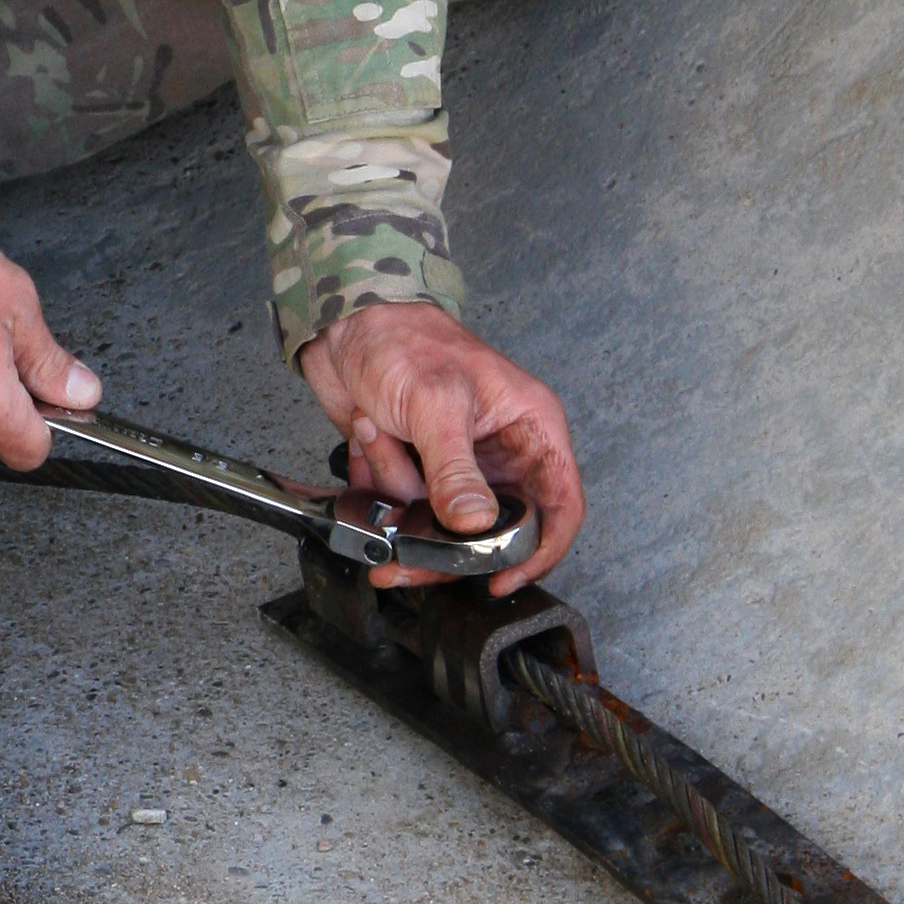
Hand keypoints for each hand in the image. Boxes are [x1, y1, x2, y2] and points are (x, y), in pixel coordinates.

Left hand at [297, 299, 581, 593]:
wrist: (344, 324)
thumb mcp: (435, 403)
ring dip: (395, 488)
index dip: (539, 552)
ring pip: (439, 523)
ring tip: (376, 436)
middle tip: (406, 550)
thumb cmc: (403, 338)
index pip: (560, 506)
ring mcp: (459, 465)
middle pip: (492, 531)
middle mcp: (501, 453)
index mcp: (530, 428)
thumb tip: (476, 526)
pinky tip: (367, 437)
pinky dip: (376, 480)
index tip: (501, 578)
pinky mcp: (419, 471)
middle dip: (443, 539)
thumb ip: (455, 470)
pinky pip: (402, 507)